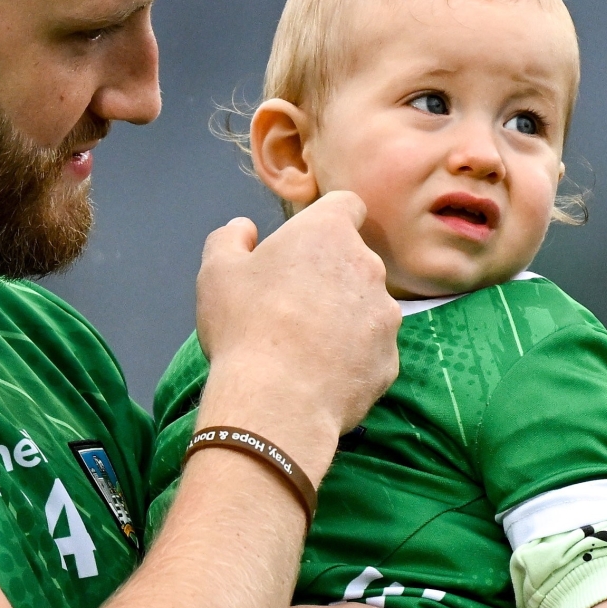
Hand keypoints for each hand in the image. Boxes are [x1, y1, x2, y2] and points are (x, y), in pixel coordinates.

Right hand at [194, 196, 399, 479]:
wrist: (277, 402)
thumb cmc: (245, 326)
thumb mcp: (216, 273)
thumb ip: (230, 239)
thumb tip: (243, 228)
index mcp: (328, 233)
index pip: (347, 205)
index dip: (328, 220)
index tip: (307, 244)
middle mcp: (368, 267)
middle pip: (355, 261)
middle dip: (330, 276)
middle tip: (290, 305)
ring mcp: (385, 316)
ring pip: (366, 308)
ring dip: (343, 318)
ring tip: (304, 347)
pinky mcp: (390, 360)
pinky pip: (371, 351)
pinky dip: (351, 359)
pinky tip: (319, 376)